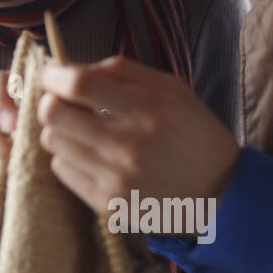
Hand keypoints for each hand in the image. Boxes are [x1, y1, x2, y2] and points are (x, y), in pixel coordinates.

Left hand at [36, 56, 241, 213]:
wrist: (221, 193)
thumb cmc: (194, 133)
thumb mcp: (172, 89)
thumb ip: (121, 71)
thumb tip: (72, 68)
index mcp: (146, 110)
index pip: (78, 85)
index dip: (54, 76)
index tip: (52, 75)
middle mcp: (128, 145)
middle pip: (54, 115)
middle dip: (51, 103)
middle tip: (62, 103)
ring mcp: (116, 178)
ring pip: (53, 143)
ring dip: (61, 131)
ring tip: (83, 131)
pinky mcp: (109, 204)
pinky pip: (63, 171)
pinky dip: (69, 159)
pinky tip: (91, 156)